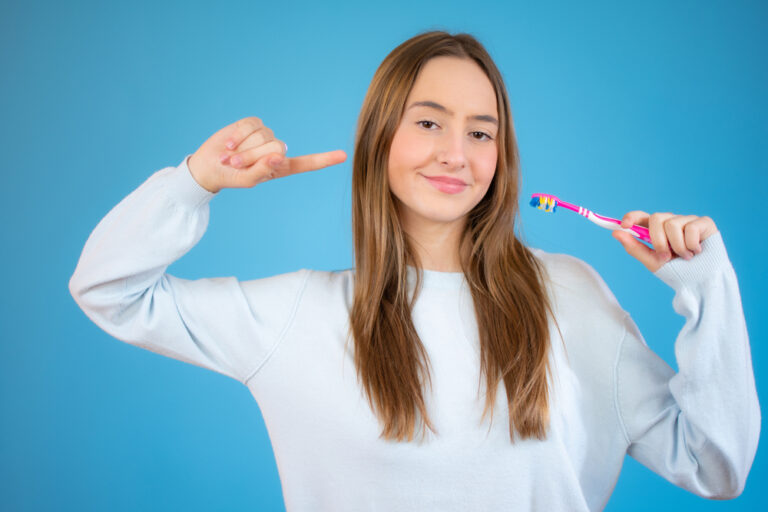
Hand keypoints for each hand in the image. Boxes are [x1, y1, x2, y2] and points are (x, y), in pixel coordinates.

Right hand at [187, 116, 346, 192]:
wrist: (209, 165)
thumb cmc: (230, 176)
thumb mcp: (246, 179)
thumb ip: (262, 170)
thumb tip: (278, 157)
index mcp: (280, 168)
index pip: (306, 163)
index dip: (323, 159)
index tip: (343, 156)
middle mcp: (276, 150)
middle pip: (276, 148)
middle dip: (252, 157)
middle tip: (236, 164)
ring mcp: (265, 135)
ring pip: (262, 136)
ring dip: (242, 148)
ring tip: (230, 156)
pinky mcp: (252, 124)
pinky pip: (249, 125)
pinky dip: (237, 135)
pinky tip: (228, 144)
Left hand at [611, 211, 718, 271]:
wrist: (701, 282)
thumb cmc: (677, 272)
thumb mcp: (652, 261)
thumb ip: (634, 247)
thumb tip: (616, 233)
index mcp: (657, 231)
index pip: (642, 217)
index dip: (632, 217)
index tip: (624, 225)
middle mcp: (672, 222)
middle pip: (656, 218)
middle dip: (658, 240)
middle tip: (666, 256)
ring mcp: (688, 221)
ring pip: (673, 223)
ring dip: (677, 246)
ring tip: (686, 257)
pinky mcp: (704, 223)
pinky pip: (691, 227)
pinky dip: (692, 244)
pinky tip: (697, 251)